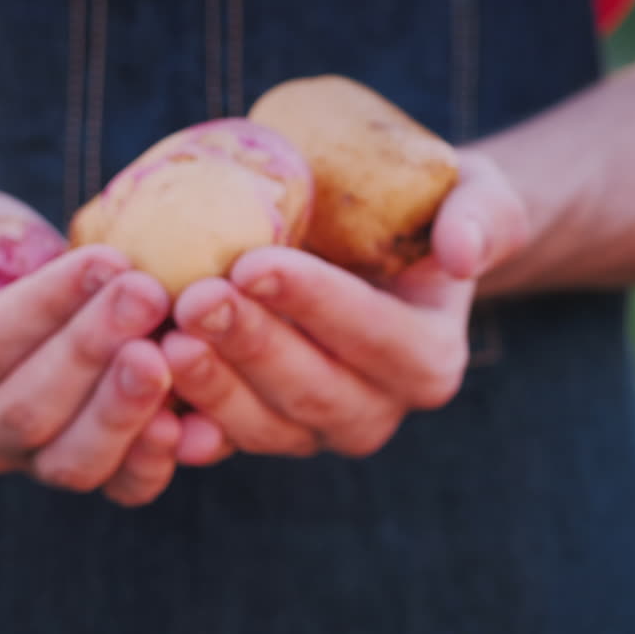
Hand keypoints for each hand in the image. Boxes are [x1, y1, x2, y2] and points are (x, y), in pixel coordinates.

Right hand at [0, 178, 181, 505]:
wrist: (4, 279)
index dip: (43, 309)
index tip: (104, 260)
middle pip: (29, 410)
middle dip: (93, 351)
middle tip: (148, 294)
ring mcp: (32, 460)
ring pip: (74, 461)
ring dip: (125, 410)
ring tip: (170, 353)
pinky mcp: (91, 466)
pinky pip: (122, 486)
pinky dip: (156, 461)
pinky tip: (192, 419)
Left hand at [161, 152, 529, 462]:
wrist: (375, 245)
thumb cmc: (424, 210)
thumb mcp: (475, 193)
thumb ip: (485, 215)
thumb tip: (462, 252)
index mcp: (428, 359)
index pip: (375, 338)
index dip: (315, 305)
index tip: (254, 263)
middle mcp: (375, 407)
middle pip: (313, 390)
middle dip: (252, 346)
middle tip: (196, 297)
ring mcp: (312, 428)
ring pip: (263, 426)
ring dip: (212, 387)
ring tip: (164, 336)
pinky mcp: (258, 428)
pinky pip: (221, 440)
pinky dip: (184, 427)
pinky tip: (150, 402)